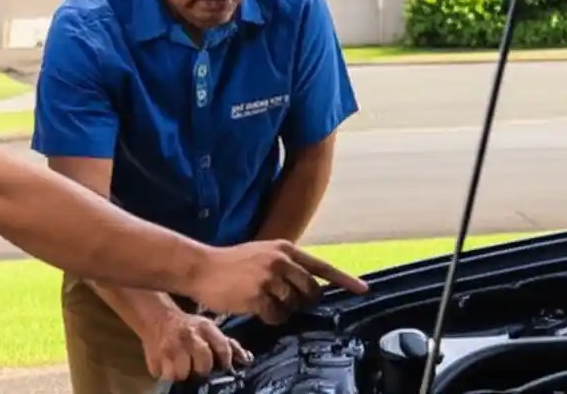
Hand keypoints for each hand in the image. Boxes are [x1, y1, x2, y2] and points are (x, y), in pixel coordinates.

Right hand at [139, 309, 252, 381]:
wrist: (158, 318)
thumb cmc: (188, 326)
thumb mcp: (208, 328)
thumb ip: (227, 344)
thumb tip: (246, 360)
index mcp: (205, 328)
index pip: (223, 348)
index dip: (226, 362)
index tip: (223, 368)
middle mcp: (188, 336)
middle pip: (203, 366)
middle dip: (202, 370)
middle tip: (199, 370)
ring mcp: (170, 348)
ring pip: (182, 375)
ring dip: (183, 375)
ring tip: (183, 370)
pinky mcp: (155, 358)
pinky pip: (164, 377)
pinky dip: (167, 376)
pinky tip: (170, 369)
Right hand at [189, 240, 368, 324]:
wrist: (202, 268)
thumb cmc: (232, 263)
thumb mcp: (263, 253)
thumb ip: (286, 264)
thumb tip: (309, 284)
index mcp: (285, 249)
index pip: (322, 266)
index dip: (345, 280)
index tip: (363, 289)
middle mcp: (281, 261)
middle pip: (311, 291)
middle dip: (302, 300)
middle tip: (281, 298)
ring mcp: (270, 278)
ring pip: (294, 305)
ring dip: (281, 309)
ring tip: (262, 299)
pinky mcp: (258, 295)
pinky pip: (277, 316)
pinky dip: (270, 317)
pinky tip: (255, 308)